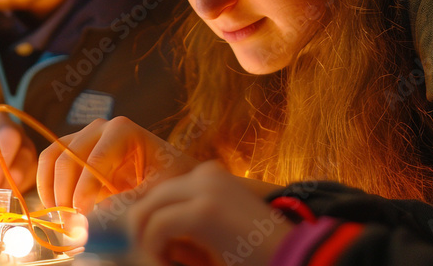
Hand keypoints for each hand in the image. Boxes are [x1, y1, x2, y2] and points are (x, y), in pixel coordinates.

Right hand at [37, 116, 198, 213]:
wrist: (169, 173)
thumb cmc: (168, 179)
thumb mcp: (155, 191)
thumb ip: (128, 201)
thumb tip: (96, 215)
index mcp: (122, 131)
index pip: (93, 160)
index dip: (83, 190)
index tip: (81, 216)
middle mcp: (99, 128)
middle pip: (68, 158)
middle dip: (65, 193)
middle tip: (70, 224)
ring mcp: (84, 137)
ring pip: (52, 158)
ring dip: (51, 190)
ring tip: (61, 218)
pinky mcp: (73, 151)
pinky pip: (49, 164)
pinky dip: (46, 186)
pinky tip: (56, 209)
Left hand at [125, 161, 294, 265]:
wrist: (291, 255)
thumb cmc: (256, 250)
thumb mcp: (216, 228)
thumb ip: (186, 222)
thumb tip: (144, 229)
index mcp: (210, 175)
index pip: (159, 190)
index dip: (146, 217)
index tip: (150, 245)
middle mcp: (206, 175)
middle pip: (149, 198)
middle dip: (141, 229)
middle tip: (156, 257)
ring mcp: (205, 189)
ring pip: (147, 211)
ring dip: (147, 242)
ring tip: (165, 262)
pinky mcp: (204, 211)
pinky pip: (157, 226)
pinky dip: (154, 249)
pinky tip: (167, 263)